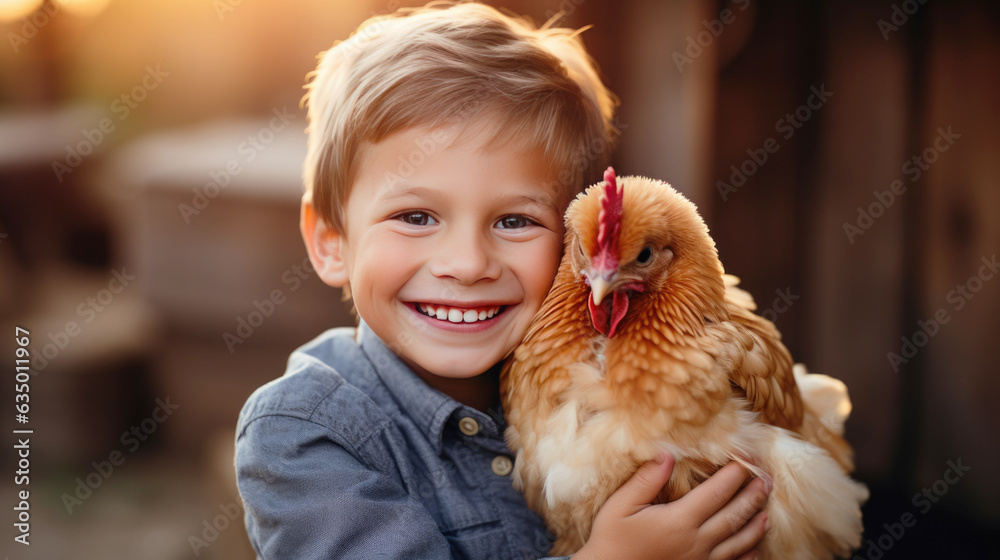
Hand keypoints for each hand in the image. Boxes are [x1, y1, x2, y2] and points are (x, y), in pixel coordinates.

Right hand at [575, 453, 770, 559]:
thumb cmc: (612, 539)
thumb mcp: (620, 506)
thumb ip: (646, 480)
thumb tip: (667, 454)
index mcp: (679, 521)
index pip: (716, 492)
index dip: (734, 474)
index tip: (746, 457)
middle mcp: (696, 542)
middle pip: (733, 515)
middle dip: (752, 495)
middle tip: (767, 479)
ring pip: (738, 543)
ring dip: (755, 525)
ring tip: (767, 511)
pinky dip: (748, 556)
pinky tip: (756, 549)